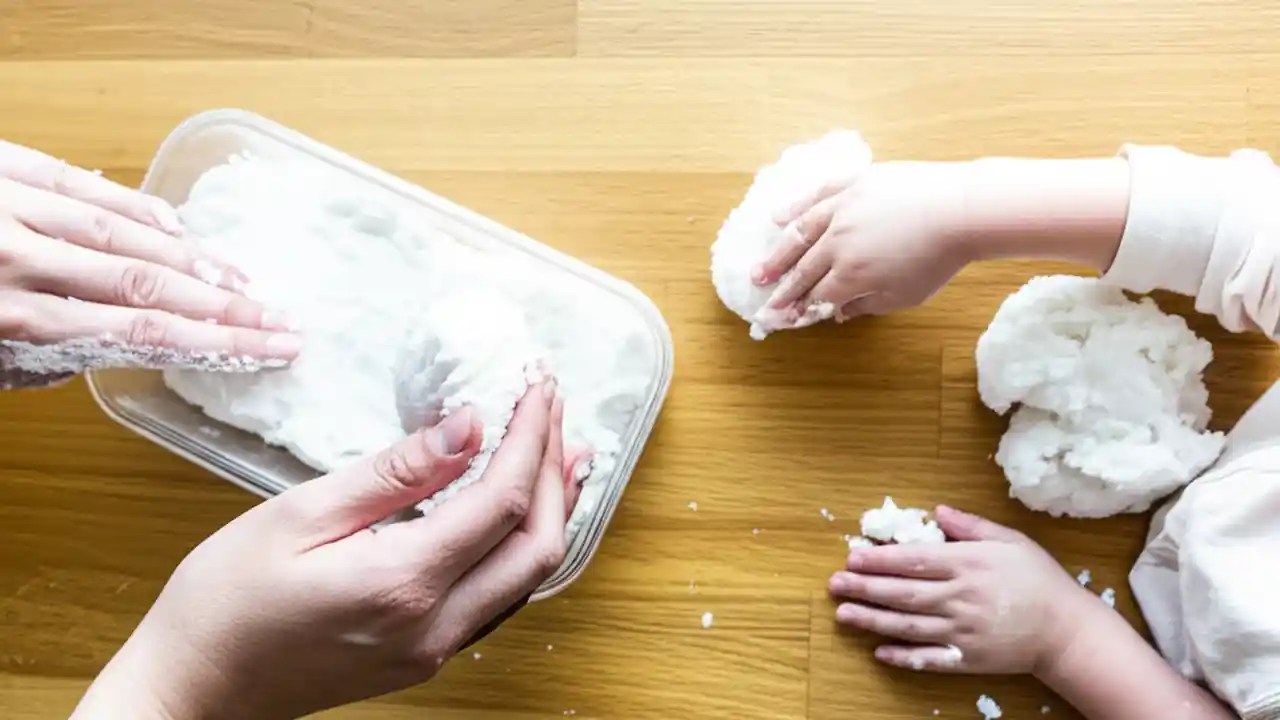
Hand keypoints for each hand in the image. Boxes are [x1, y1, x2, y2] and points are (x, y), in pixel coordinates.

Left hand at [0, 141, 299, 365]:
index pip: (143, 333)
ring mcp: (10, 209)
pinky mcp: (0, 169)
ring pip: (119, 230)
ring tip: (240, 279)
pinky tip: (174, 226)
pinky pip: (76, 181)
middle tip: (280, 316)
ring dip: (190, 256)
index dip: (219, 340)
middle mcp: (18, 261)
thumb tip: (106, 336)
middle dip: (225, 302)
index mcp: (15, 321)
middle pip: (146, 283)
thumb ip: (42, 353)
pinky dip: (133, 204)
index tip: (274, 346)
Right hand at [73, 380, 581, 719]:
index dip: (531, 437)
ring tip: (562, 453)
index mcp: (403, 582)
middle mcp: (435, 625)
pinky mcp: (426, 656)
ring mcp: (435, 649)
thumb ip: (396, 472)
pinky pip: (500, 598)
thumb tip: (470, 426)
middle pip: (537, 545)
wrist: (195, 685)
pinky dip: (522, 547)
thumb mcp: (302, 513)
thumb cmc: (227, 598)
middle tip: (555, 410)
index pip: (502, 500)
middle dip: (555, 471)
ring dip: (551, 511)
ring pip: (528, 577)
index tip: (539, 387)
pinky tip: (521, 513)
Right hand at [753, 162, 970, 320]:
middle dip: (780, 287)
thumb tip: (840, 312)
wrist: (960, 210)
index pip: (815, 295)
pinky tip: (779, 218)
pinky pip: (816, 197)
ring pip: (800, 234)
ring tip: (761, 268)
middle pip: (803, 269)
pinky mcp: (852, 185)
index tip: (780, 318)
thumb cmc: (938, 259)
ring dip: (777, 254)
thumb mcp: (905, 296)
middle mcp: (837, 244)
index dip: (796, 308)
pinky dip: (795, 208)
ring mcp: (842, 210)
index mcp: (851, 276)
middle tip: (762, 297)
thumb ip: (868, 305)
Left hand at [829, 506, 1094, 674]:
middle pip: (904, 593)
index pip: (915, 561)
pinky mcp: (968, 659)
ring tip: (843, 614)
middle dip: (865, 588)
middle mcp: (961, 598)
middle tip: (834, 584)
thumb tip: (936, 511)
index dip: (880, 560)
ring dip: (873, 620)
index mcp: (969, 565)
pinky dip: (903, 657)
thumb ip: (972, 526)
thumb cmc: (1040, 579)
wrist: (1069, 630)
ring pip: (909, 625)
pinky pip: (930, 660)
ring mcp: (963, 631)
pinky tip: (878, 652)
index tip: (852, 557)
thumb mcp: (1011, 541)